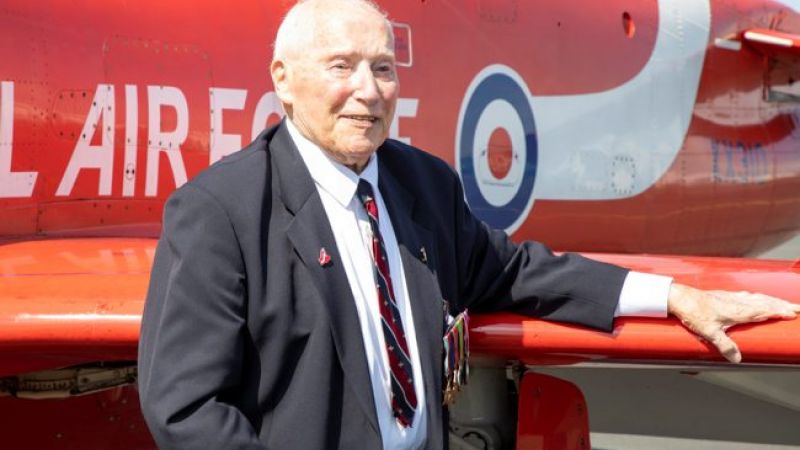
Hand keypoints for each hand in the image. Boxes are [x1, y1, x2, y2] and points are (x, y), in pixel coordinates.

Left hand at [667, 283, 799, 362]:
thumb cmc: (693, 313)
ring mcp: (731, 297)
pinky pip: (748, 295)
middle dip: (783, 304)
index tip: (794, 312)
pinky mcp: (724, 296)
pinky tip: (759, 297)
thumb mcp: (709, 333)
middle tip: (798, 307)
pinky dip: (759, 296)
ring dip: (773, 300)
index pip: (764, 310)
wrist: (679, 297)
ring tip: (785, 303)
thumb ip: (725, 346)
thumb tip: (737, 359)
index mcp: (738, 310)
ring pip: (758, 297)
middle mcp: (737, 302)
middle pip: (765, 302)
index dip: (779, 311)